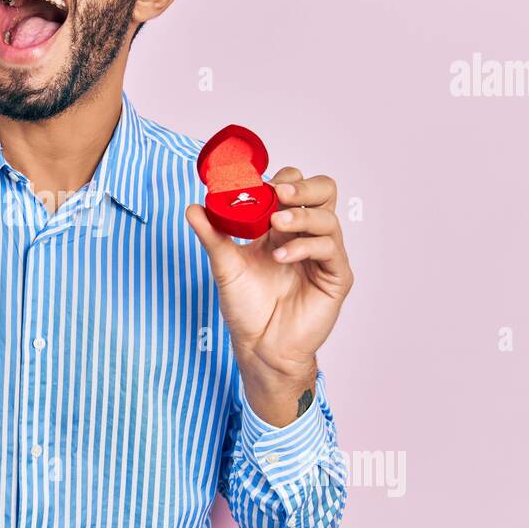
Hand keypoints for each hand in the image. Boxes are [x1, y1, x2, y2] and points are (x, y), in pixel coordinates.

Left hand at [186, 167, 353, 424]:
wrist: (259, 347)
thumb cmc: (246, 308)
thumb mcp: (225, 265)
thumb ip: (212, 235)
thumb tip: (192, 207)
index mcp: (282, 227)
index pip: (293, 187)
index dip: (280, 180)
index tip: (256, 183)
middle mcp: (306, 235)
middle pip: (323, 191)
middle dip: (301, 186)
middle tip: (278, 192)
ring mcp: (323, 255)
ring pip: (327, 217)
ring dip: (300, 216)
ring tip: (276, 225)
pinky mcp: (336, 276)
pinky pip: (329, 249)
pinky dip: (305, 246)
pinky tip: (282, 255)